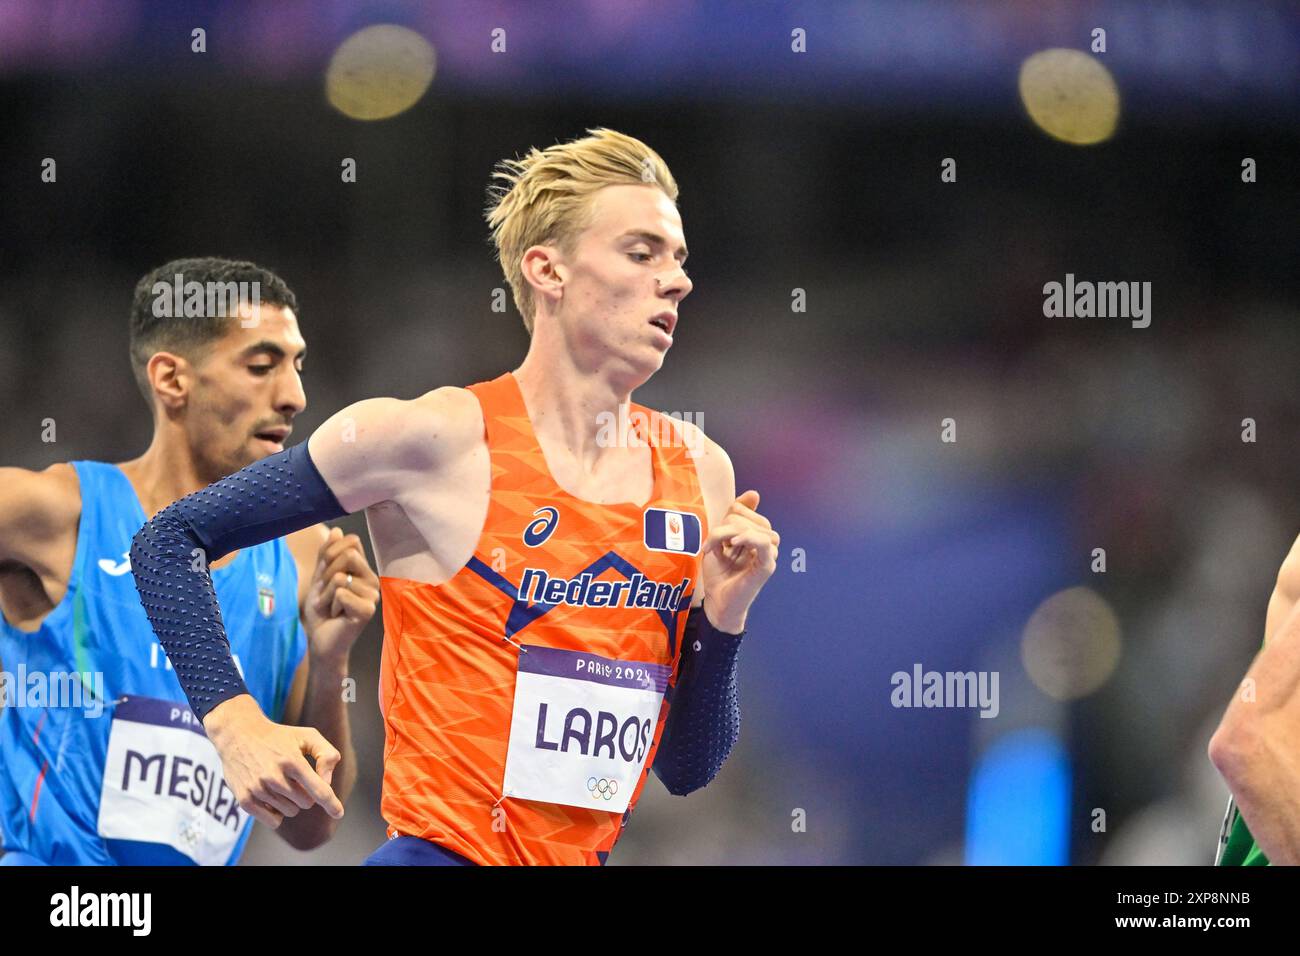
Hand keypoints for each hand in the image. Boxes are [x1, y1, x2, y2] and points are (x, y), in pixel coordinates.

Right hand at [203, 694, 343, 827]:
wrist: (238, 734)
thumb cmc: (278, 737)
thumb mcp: (307, 735)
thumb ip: (326, 755)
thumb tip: (327, 782)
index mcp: (293, 761)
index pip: (318, 790)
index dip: (331, 803)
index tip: (338, 813)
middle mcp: (274, 777)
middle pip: (306, 803)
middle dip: (306, 793)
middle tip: (295, 778)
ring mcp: (257, 789)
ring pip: (290, 812)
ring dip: (290, 801)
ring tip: (280, 783)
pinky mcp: (244, 800)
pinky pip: (273, 821)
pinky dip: (277, 813)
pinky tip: (271, 796)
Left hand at [303, 527, 378, 661]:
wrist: (320, 640)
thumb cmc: (321, 611)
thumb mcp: (320, 577)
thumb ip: (327, 555)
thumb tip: (337, 529)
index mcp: (364, 570)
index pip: (351, 542)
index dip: (330, 553)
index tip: (324, 574)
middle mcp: (373, 580)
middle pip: (348, 556)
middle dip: (326, 575)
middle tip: (326, 595)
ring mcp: (373, 595)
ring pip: (340, 577)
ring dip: (326, 594)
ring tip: (331, 607)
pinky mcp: (368, 610)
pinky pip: (341, 593)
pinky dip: (330, 605)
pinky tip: (336, 616)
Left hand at [700, 490, 778, 632]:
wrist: (717, 602)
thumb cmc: (718, 575)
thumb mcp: (719, 542)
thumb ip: (732, 520)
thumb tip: (754, 494)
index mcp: (754, 537)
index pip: (748, 511)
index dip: (729, 516)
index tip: (715, 537)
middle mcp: (765, 545)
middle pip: (755, 519)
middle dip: (730, 525)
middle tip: (714, 545)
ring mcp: (768, 556)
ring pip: (759, 529)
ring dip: (735, 532)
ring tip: (722, 548)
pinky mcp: (767, 567)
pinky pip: (766, 544)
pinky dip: (750, 538)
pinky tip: (735, 543)